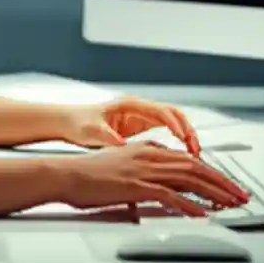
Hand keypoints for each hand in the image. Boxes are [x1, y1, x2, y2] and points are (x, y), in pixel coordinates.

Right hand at [52, 142, 250, 216]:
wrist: (66, 174)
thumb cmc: (87, 174)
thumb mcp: (121, 165)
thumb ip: (142, 170)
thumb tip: (159, 184)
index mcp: (146, 149)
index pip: (188, 159)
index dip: (211, 172)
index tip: (226, 184)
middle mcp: (149, 156)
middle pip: (195, 167)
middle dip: (222, 182)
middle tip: (240, 194)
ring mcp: (143, 170)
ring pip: (189, 179)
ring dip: (214, 193)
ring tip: (230, 203)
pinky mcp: (136, 186)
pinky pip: (170, 196)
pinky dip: (189, 205)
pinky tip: (202, 213)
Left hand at [60, 96, 201, 154]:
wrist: (68, 122)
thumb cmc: (78, 123)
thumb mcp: (92, 131)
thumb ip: (108, 137)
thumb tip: (121, 145)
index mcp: (130, 105)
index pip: (161, 111)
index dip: (175, 125)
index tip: (184, 139)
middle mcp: (138, 108)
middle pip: (174, 114)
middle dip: (188, 131)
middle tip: (196, 150)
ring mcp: (140, 116)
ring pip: (173, 122)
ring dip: (186, 136)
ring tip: (194, 156)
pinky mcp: (139, 126)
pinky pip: (166, 130)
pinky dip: (176, 141)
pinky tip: (180, 157)